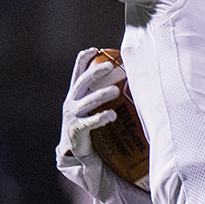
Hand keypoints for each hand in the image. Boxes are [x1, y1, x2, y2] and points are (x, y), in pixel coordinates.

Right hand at [57, 48, 124, 174]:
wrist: (74, 154)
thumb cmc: (89, 129)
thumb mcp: (93, 111)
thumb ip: (104, 99)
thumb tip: (133, 88)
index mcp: (75, 96)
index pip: (77, 74)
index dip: (83, 60)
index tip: (94, 49)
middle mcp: (71, 103)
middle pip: (82, 83)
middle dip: (94, 72)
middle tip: (110, 66)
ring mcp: (72, 116)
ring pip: (87, 101)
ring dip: (101, 94)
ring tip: (115, 91)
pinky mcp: (76, 130)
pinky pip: (89, 122)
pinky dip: (100, 118)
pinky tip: (111, 115)